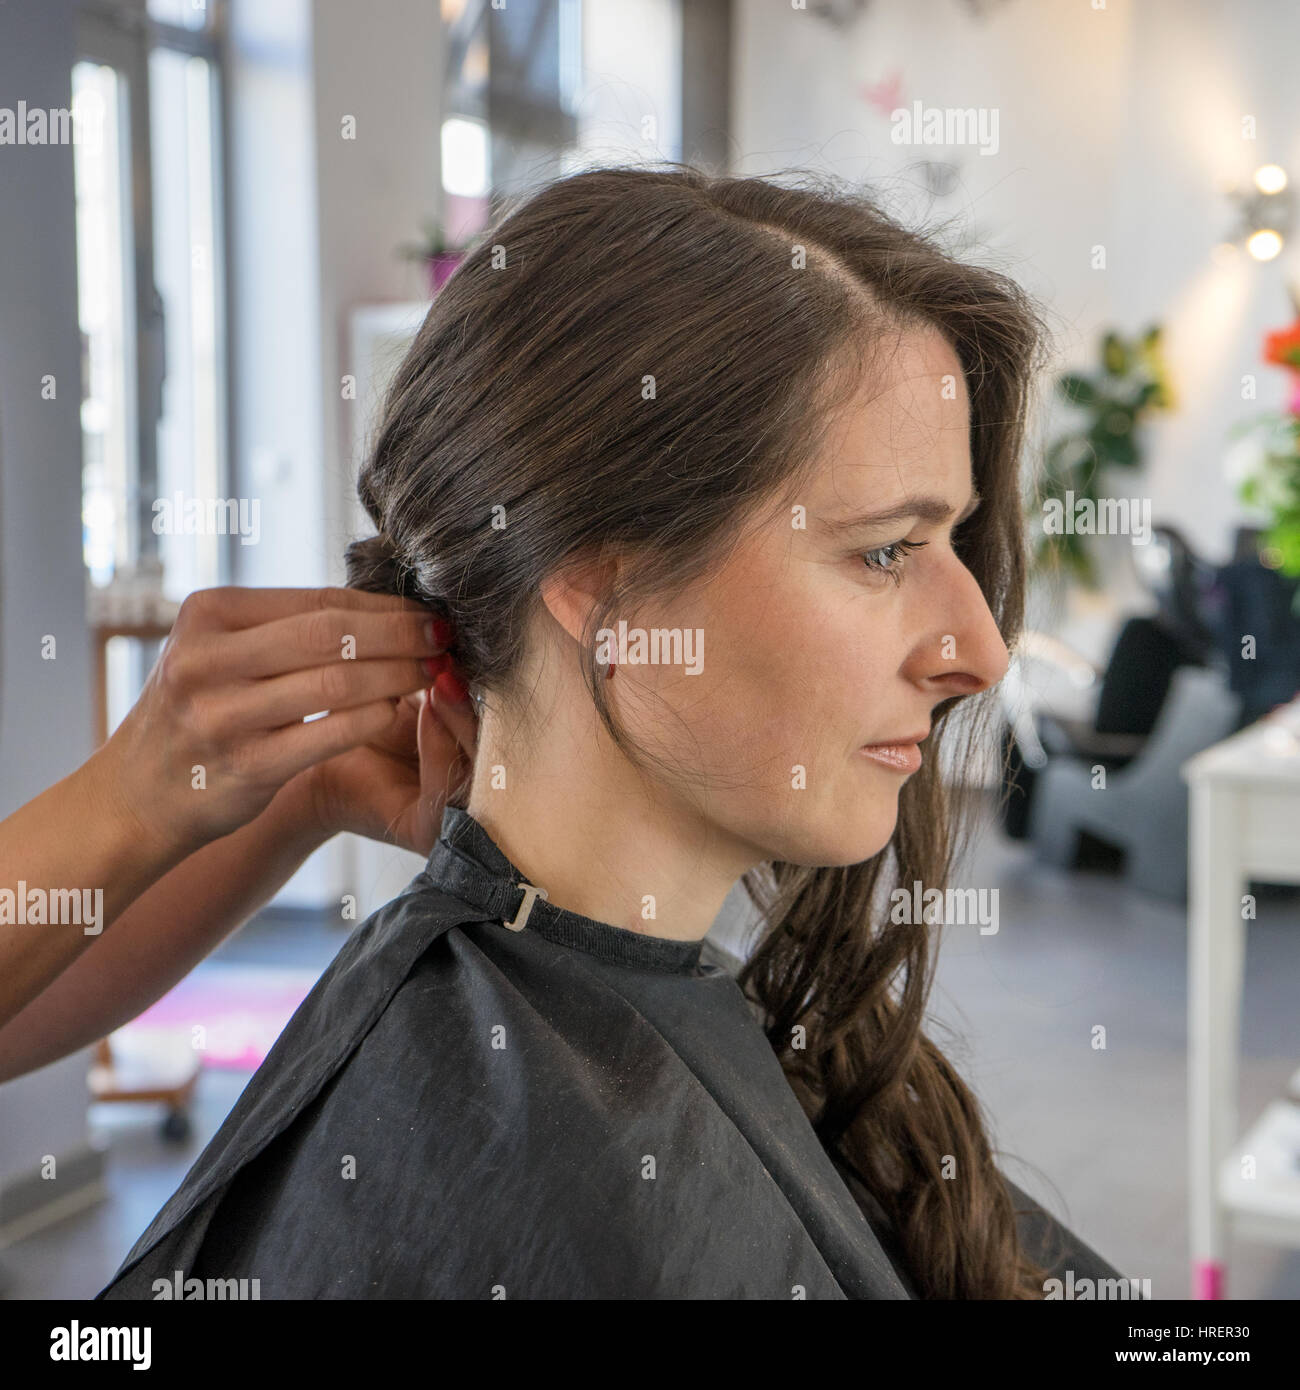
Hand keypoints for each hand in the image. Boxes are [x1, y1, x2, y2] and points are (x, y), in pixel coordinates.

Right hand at [90, 586, 450, 858]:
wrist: (140, 793)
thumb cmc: (201, 711)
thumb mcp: (222, 651)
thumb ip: (287, 627)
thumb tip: (386, 608)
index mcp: (207, 615)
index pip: (318, 601)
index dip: (383, 606)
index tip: (427, 612)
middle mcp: (206, 660)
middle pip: (330, 634)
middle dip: (400, 634)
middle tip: (442, 638)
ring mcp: (223, 715)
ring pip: (336, 682)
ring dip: (397, 675)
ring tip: (430, 673)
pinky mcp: (246, 766)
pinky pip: (330, 734)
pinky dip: (373, 718)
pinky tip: (397, 712)